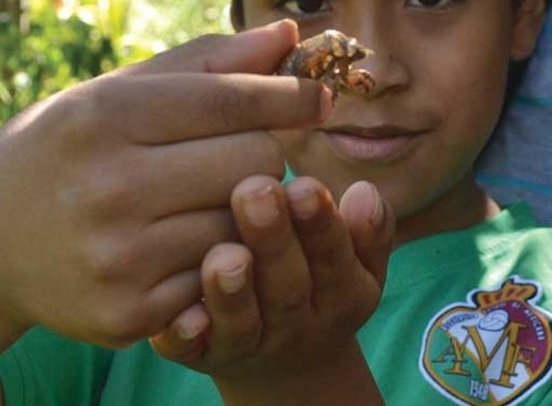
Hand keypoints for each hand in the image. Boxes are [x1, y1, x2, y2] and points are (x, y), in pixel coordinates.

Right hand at [0, 20, 330, 403]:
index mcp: (106, 116)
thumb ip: (208, 61)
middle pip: (259, 161)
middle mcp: (109, 187)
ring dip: (244, 207)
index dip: (290, 96)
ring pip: (249, 221)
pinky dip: (217, 256)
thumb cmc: (68, 148)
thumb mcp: (118, 90)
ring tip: (201, 198)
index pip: (234, 100)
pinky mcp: (130, 312)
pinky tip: (181, 243)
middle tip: (238, 153)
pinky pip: (223, 274)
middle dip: (264, 152)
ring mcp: (119, 257)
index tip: (317, 96)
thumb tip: (289, 36)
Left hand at [151, 176, 393, 404]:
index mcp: (340, 294)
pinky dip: (185, 336)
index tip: (304, 185)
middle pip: (286, 286)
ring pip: (240, 321)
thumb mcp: (360, 264)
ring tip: (224, 254)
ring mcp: (246, 344)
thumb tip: (364, 190)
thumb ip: (369, 229)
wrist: (287, 366)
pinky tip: (181, 315)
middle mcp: (295, 324)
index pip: (334, 257)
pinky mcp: (200, 356)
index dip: (320, 225)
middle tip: (254, 190)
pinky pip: (191, 352)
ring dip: (232, 289)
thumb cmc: (319, 282)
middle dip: (272, 239)